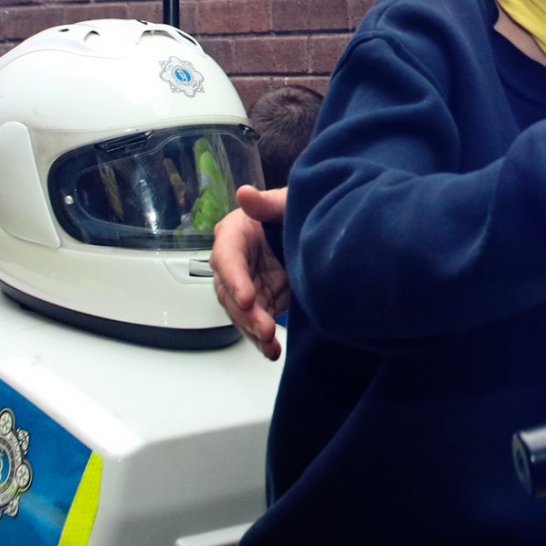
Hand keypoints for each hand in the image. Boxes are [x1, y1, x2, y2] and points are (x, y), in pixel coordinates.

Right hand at [211, 185, 289, 358]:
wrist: (319, 230)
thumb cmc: (296, 210)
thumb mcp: (287, 203)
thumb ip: (267, 203)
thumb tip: (244, 194)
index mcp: (235, 234)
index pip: (226, 258)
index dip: (234, 279)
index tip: (247, 298)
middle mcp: (235, 262)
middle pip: (229, 291)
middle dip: (245, 313)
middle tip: (264, 327)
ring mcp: (247, 284)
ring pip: (241, 313)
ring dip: (253, 330)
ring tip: (269, 343)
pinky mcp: (262, 301)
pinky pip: (256, 323)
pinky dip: (262, 340)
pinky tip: (272, 352)